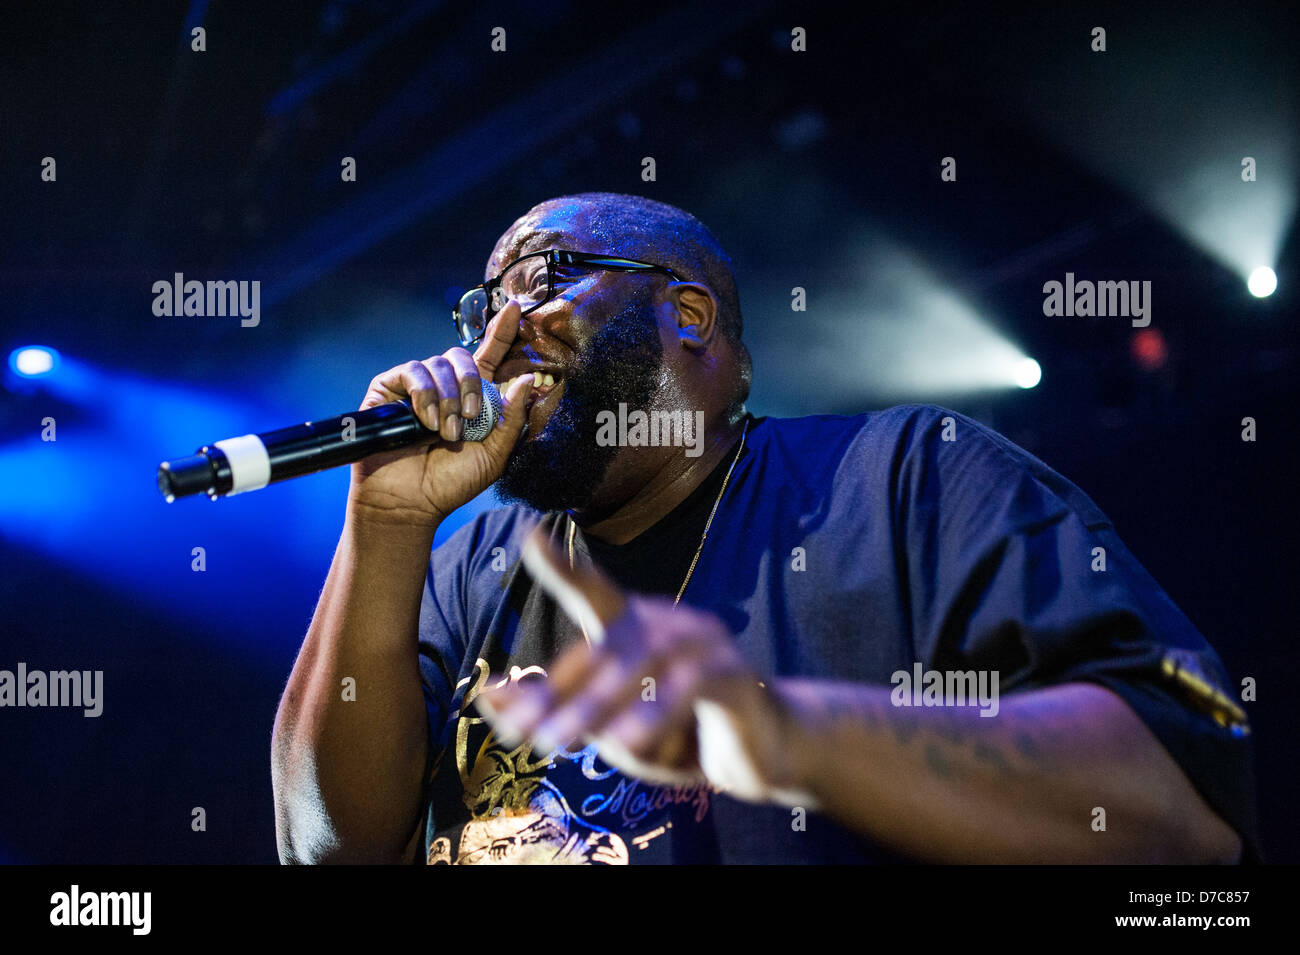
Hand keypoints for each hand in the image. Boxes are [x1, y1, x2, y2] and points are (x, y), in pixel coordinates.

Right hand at [348, 300, 534, 525]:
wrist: (410, 502)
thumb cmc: (451, 482)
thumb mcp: (494, 453)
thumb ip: (512, 418)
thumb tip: (526, 378)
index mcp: (474, 397)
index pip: (491, 354)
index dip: (503, 330)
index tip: (518, 307)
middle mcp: (445, 386)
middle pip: (464, 356)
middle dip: (471, 384)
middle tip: (470, 417)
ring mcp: (416, 385)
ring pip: (438, 364)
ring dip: (448, 399)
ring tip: (446, 432)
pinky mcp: (389, 388)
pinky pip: (412, 372)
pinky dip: (425, 394)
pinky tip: (426, 420)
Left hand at [476, 528, 812, 803]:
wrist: (762, 755)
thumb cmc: (680, 733)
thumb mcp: (611, 731)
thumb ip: (559, 713)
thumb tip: (487, 699)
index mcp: (637, 627)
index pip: (594, 592)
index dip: (561, 565)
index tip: (529, 534)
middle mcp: (670, 623)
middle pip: (605, 648)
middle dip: (557, 693)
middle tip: (522, 733)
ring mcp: (707, 644)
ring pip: (644, 665)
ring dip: (596, 706)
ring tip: (559, 743)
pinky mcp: (737, 676)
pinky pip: (691, 687)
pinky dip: (656, 714)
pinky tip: (626, 742)